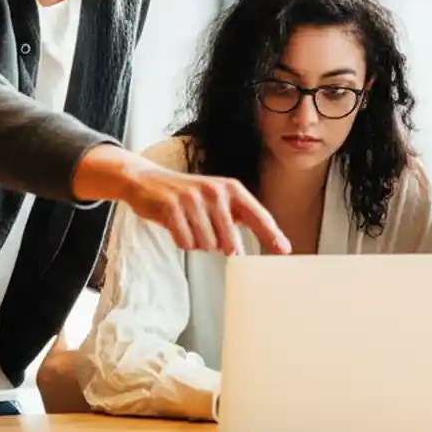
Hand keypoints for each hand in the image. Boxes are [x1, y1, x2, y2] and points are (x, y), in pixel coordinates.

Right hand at [71, 144, 290, 254]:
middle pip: (230, 240)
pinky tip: (176, 225)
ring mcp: (193, 199)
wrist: (147, 181)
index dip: (271, 234)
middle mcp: (215, 191)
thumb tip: (255, 244)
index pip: (258, 215)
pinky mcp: (172, 208)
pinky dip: (182, 240)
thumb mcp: (216, 198)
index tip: (284, 250)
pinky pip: (186, 242)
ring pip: (206, 244)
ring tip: (189, 224)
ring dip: (198, 241)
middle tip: (209, 233)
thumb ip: (236, 217)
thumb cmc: (186, 195)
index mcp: (231, 188)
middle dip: (222, 245)